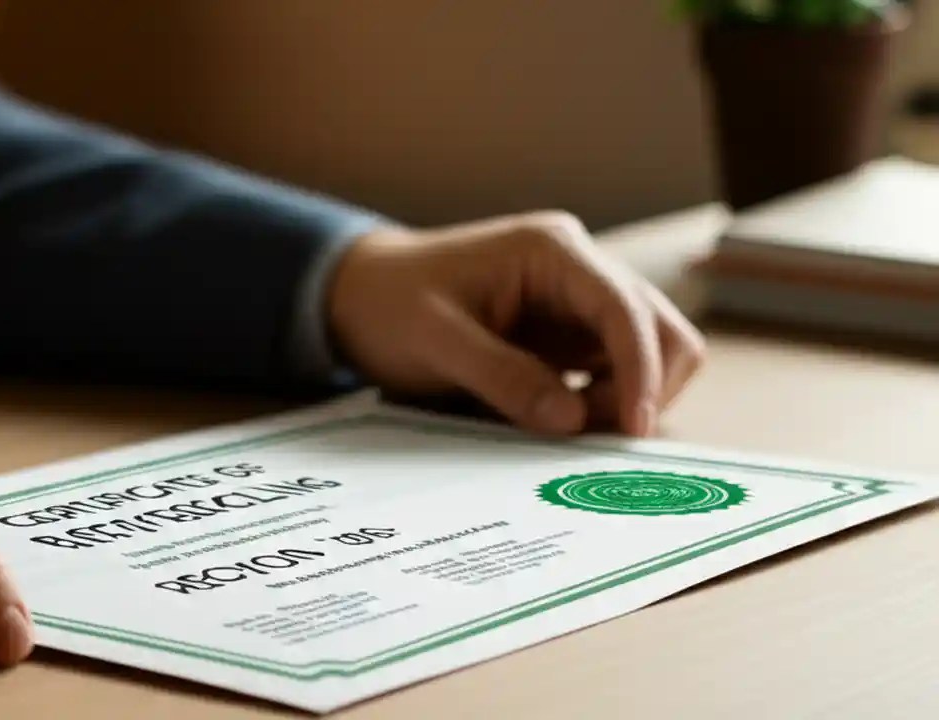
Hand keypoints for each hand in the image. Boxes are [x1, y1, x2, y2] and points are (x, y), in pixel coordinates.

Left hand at [329, 212, 705, 435]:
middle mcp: (579, 271)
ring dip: (623, 402)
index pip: (624, 308)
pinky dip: (602, 407)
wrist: (358, 295)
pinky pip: (612, 376)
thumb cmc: (389, 304)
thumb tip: (572, 422)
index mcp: (552, 252)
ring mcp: (577, 305)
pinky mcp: (568, 338)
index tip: (633, 427)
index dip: (640, 369)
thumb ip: (502, 377)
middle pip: (661, 330)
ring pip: (647, 356)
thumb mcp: (435, 340)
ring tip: (560, 432)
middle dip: (642, 388)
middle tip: (586, 437)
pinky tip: (557, 425)